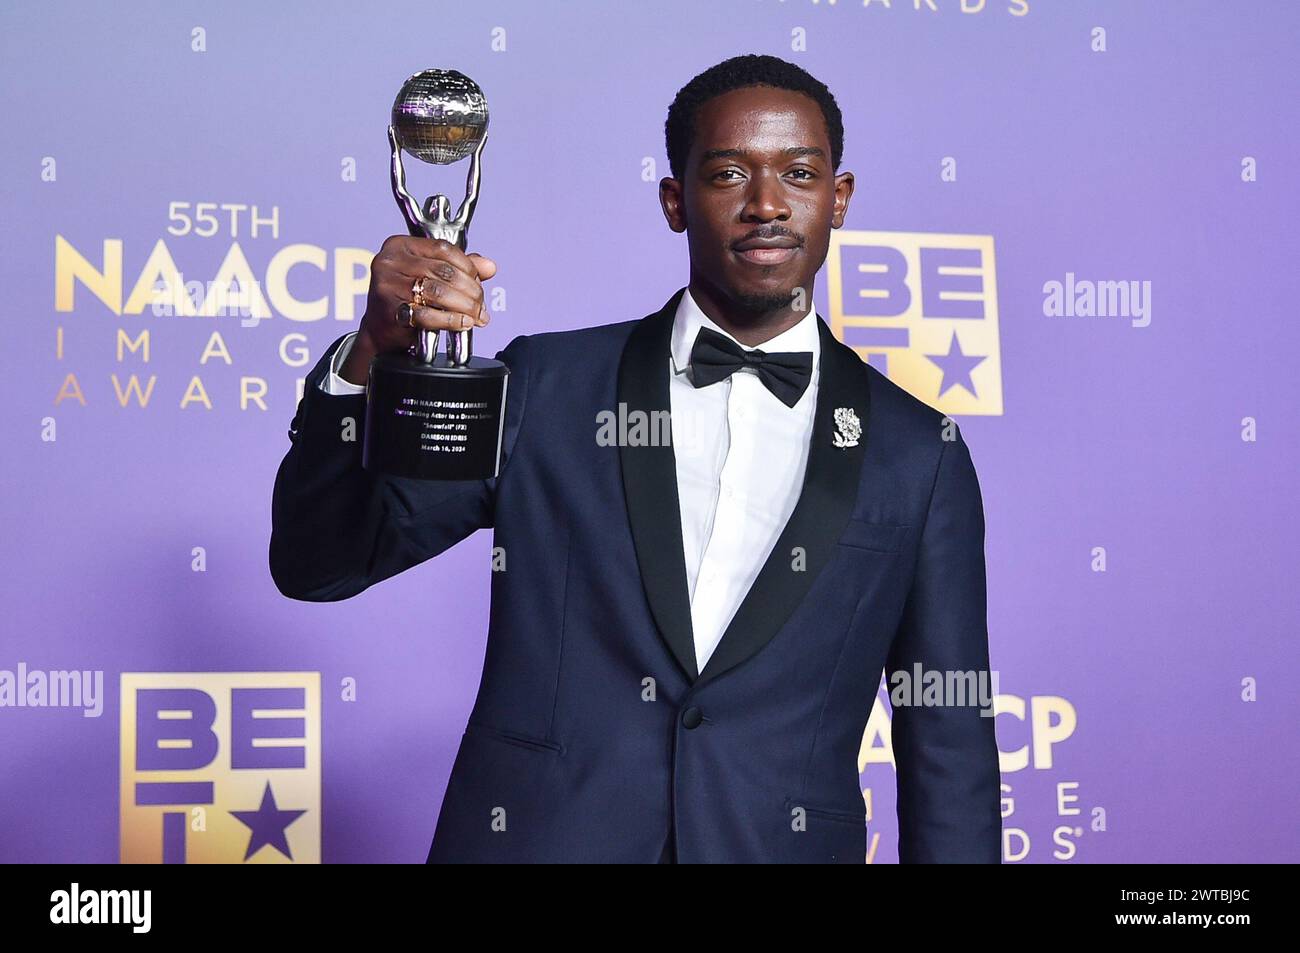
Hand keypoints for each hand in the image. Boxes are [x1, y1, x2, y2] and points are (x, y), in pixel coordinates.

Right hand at [342, 236, 496, 384]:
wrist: (381, 329)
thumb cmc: (405, 298)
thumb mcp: (429, 276)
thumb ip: (459, 268)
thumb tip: (490, 266)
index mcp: (400, 245)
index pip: (443, 249)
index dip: (468, 266)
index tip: (480, 282)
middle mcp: (390, 261)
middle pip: (444, 271)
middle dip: (470, 290)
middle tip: (481, 305)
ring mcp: (388, 285)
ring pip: (439, 292)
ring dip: (465, 306)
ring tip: (476, 316)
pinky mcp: (390, 310)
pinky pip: (428, 315)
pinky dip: (451, 320)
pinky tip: (463, 324)